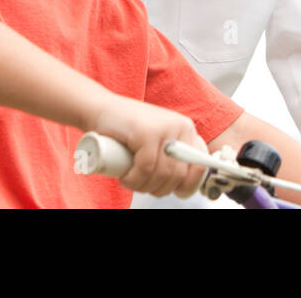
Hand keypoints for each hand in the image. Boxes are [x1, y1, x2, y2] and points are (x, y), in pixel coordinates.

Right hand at [89, 97, 206, 198]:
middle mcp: (180, 126)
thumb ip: (172, 155)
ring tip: (131, 181)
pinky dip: (134, 180)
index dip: (189, 184)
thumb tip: (184, 185)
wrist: (100, 109)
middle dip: (159, 189)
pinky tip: (125, 178)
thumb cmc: (126, 130)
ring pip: (162, 174)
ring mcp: (164, 127)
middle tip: (143, 186)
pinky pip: (146, 168)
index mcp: (185, 129)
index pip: (200, 163)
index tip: (175, 191)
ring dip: (143, 186)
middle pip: (178, 174)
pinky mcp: (146, 132)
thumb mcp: (156, 140)